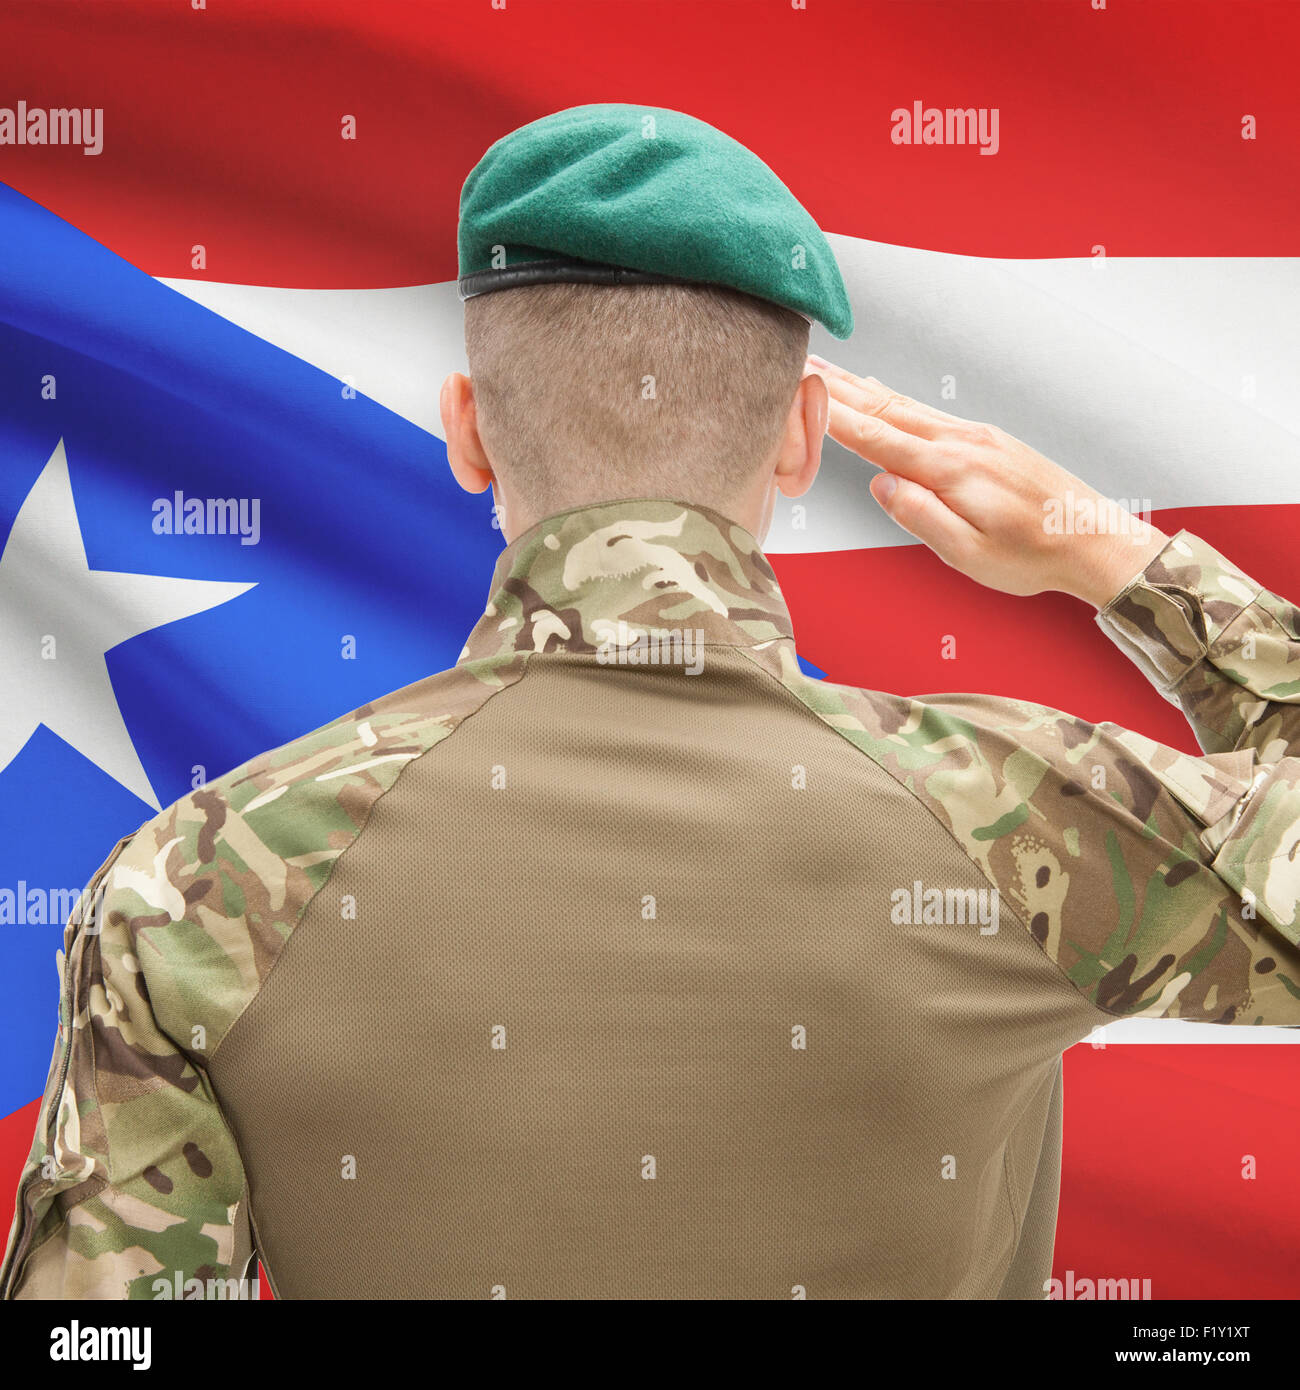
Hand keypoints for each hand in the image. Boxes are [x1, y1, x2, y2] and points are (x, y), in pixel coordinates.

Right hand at [809, 356, 1169, 607]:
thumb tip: (881, 485)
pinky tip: (884, 395)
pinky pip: (928, 412)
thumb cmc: (1032, 556)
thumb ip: (921, 517)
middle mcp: (961, 442)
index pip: (876, 438)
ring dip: (863, 388)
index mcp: (950, 471)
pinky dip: (895, 399)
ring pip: (906, 406)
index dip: (832, 416)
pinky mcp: (988, 440)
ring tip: (829, 373)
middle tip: (800, 366)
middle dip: (839, 389)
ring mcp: (976, 436)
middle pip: (885, 409)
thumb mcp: (968, 555)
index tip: (798, 393)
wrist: (1093, 539)